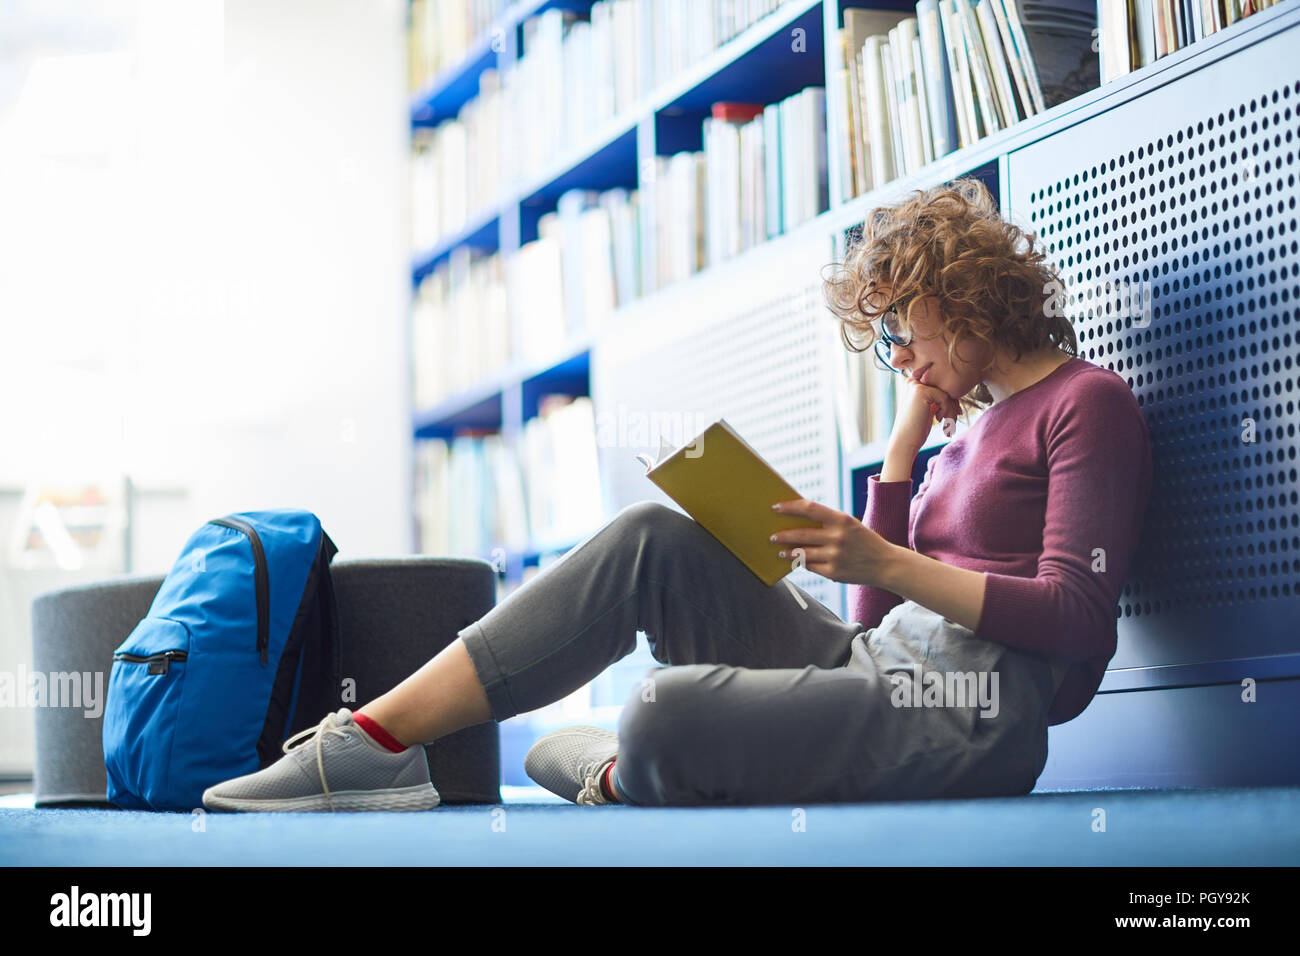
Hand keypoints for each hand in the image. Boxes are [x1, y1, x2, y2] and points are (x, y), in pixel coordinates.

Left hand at [770, 499, 896, 586]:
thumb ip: (827, 523)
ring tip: (780, 550)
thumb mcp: (850, 526)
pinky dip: (801, 563)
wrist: (886, 565)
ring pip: (802, 552)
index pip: (810, 508)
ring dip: (788, 552)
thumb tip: (797, 522)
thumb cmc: (863, 542)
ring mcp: (835, 556)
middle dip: (783, 535)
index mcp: (842, 520)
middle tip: (772, 536)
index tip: (776, 507)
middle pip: (801, 533)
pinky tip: (796, 561)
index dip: (790, 507)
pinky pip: (810, 566)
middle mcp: (838, 537)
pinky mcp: (834, 572)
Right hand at [891, 377, 960, 451]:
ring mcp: (916, 385)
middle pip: (944, 389)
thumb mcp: (928, 410)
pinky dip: (947, 412)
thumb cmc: (916, 430)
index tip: (953, 416)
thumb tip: (957, 395)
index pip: (939, 388)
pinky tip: (939, 421)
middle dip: (952, 406)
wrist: (905, 442)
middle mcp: (913, 382)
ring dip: (951, 411)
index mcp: (913, 385)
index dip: (949, 402)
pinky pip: (945, 398)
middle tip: (952, 423)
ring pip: (946, 394)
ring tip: (948, 426)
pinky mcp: (921, 392)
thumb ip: (937, 400)